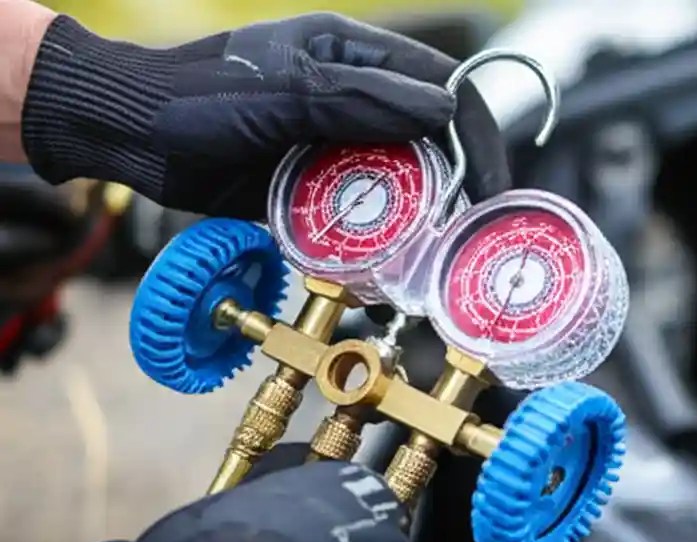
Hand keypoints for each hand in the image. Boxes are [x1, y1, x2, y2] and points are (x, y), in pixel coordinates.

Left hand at [21, 12, 509, 218]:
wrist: (129, 132)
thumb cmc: (198, 94)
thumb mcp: (287, 90)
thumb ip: (365, 99)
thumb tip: (446, 109)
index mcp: (355, 54)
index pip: (444, 87)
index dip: (477, 134)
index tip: (489, 184)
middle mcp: (354, 96)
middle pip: (432, 137)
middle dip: (459, 181)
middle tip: (470, 227)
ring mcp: (335, 141)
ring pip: (402, 178)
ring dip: (421, 213)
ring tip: (435, 248)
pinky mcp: (314, 183)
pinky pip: (362, 209)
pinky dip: (378, 232)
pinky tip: (385, 254)